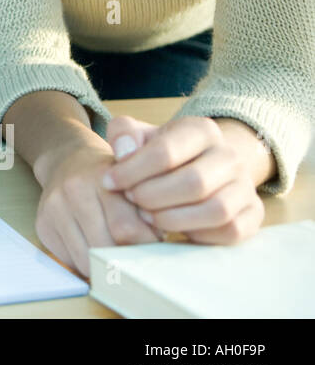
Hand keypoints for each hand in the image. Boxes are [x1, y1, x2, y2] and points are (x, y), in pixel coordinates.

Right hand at [34, 136, 159, 277]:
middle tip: (135, 252)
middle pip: (104, 245)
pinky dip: (85, 262)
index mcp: (102, 177)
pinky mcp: (42, 225)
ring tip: (114, 251)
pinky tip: (92, 246)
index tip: (153, 244)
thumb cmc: (108, 177)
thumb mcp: (132, 181)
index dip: (144, 244)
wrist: (67, 161)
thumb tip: (155, 249)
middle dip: (125, 257)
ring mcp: (54, 208)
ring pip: (85, 259)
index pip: (126, 228)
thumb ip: (146, 210)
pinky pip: (69, 261)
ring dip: (103, 264)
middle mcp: (73, 190)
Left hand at [100, 115, 267, 245]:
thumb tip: (124, 150)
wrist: (201, 165)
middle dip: (153, 196)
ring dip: (174, 219)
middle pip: (194, 183)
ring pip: (216, 210)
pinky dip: (198, 234)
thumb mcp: (139, 136)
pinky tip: (174, 229)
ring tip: (148, 216)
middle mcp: (230, 156)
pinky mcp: (253, 214)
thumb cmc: (161, 153)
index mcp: (202, 130)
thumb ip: (124, 134)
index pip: (166, 151)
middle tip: (131, 200)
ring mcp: (246, 186)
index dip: (132, 171)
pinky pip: (230, 231)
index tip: (110, 182)